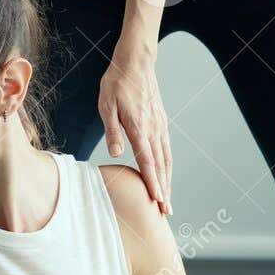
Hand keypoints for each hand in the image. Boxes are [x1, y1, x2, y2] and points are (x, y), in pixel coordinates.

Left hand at [98, 42, 171, 212]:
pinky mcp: (160, 122)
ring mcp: (160, 126)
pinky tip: (165, 174)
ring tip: (167, 199)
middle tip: (165, 211)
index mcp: (140, 128)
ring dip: (167, 180)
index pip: (148, 161)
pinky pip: (166, 149)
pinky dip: (167, 166)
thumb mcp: (107, 105)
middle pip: (161, 166)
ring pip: (166, 159)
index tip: (158, 200)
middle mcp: (154, 130)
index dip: (153, 183)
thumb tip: (117, 154)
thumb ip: (113, 131)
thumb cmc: (117, 84)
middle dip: (164, 190)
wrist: (136, 63)